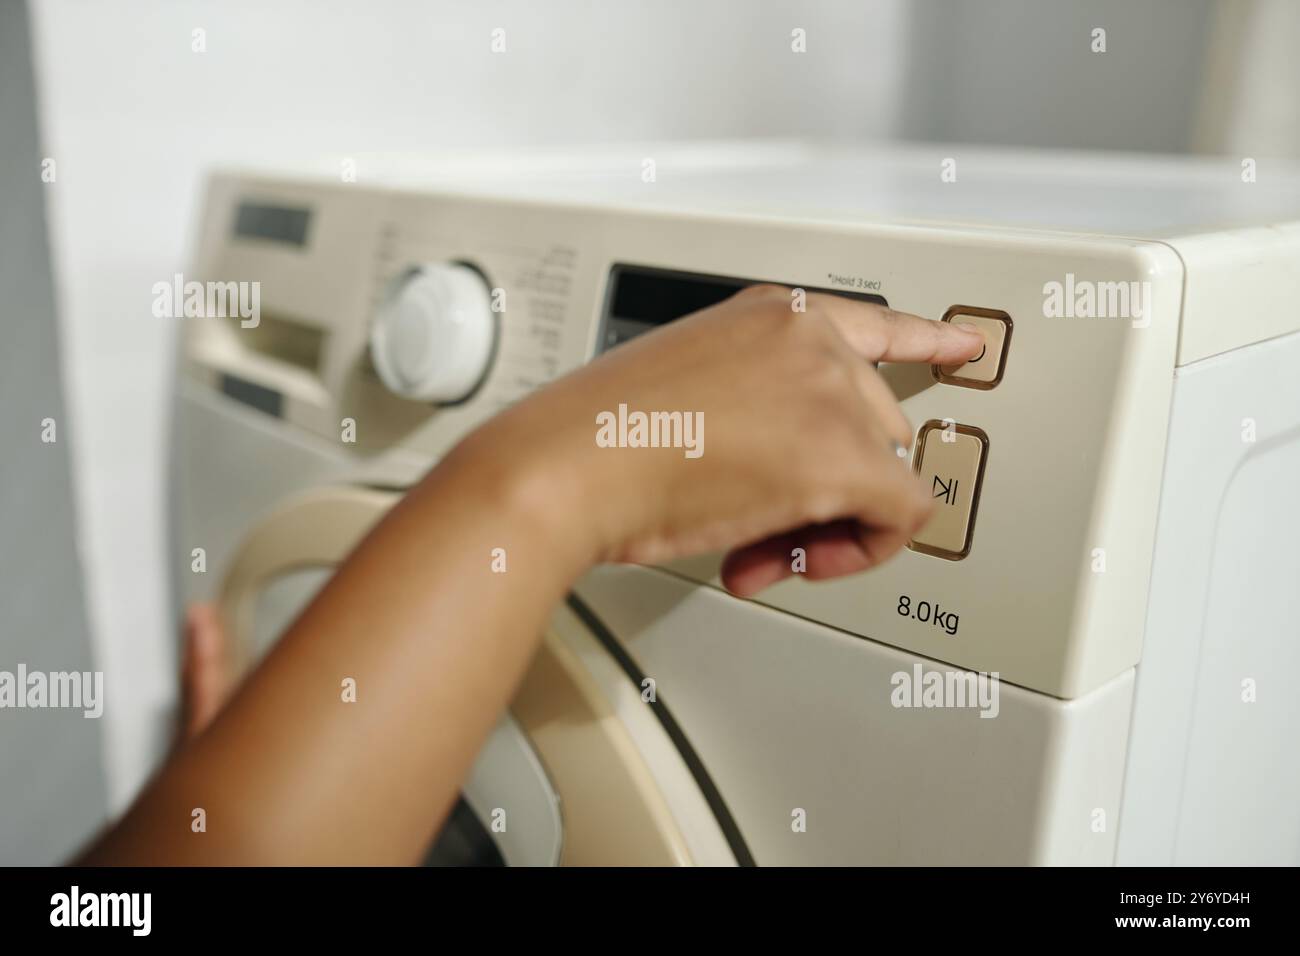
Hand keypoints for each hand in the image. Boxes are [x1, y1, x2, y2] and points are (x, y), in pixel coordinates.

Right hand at [461, 286, 984, 595]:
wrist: (565, 466)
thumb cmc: (597, 440)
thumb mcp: (682, 391)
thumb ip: (750, 408)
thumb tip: (781, 471)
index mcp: (769, 316)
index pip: (873, 323)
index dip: (926, 341)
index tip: (961, 347)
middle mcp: (809, 341)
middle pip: (877, 423)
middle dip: (833, 485)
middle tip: (773, 527)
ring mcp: (828, 390)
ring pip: (885, 472)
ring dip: (832, 524)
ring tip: (766, 550)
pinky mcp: (841, 453)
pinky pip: (899, 515)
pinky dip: (860, 551)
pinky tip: (798, 558)